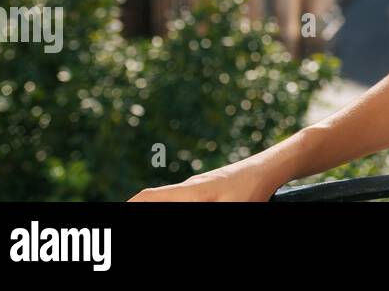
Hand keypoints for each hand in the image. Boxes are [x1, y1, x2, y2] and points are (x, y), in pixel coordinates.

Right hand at [126, 155, 282, 201]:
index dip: (130, 206)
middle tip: (126, 220)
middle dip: (140, 207)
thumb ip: (204, 216)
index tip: (117, 211)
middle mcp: (189, 187)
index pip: (149, 197)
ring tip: (144, 212)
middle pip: (155, 199)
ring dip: (157, 206)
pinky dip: (173, 206)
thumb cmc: (252, 189)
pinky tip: (175, 208)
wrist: (271, 168)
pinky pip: (183, 199)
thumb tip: (182, 211)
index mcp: (189, 191)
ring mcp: (199, 187)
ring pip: (170, 200)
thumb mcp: (229, 209)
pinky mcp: (209, 190)